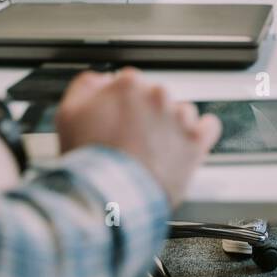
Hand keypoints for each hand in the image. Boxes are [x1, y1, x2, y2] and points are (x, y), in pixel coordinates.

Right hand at [56, 67, 220, 208]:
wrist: (110, 196)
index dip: (123, 104)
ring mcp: (179, 117)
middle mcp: (157, 96)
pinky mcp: (195, 141)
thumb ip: (86, 87)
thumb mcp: (68, 114)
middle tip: (133, 140)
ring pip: (181, 113)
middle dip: (147, 116)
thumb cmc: (90, 160)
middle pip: (156, 99)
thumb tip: (100, 79)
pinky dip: (200, 134)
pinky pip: (209, 127)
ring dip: (171, 128)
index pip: (130, 84)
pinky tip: (187, 144)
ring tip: (155, 151)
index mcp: (128, 85)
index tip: (120, 119)